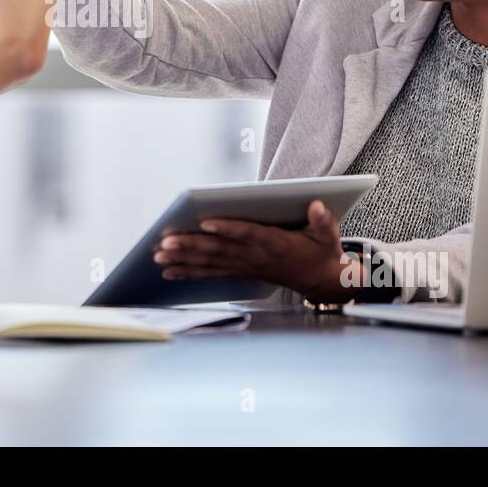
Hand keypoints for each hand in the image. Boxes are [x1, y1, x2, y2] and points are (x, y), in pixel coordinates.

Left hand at [154, 199, 358, 302]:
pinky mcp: (240, 272)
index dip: (228, 229)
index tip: (206, 223)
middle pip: (219, 250)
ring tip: (159, 256)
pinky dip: (189, 273)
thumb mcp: (328, 235)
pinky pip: (211, 274)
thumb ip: (322, 221)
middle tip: (165, 243)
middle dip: (190, 247)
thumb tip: (318, 205)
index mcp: (275, 243)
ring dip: (183, 261)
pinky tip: (169, 272)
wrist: (321, 281)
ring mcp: (246, 266)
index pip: (248, 234)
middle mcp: (255, 257)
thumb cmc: (320, 252)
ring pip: (210, 263)